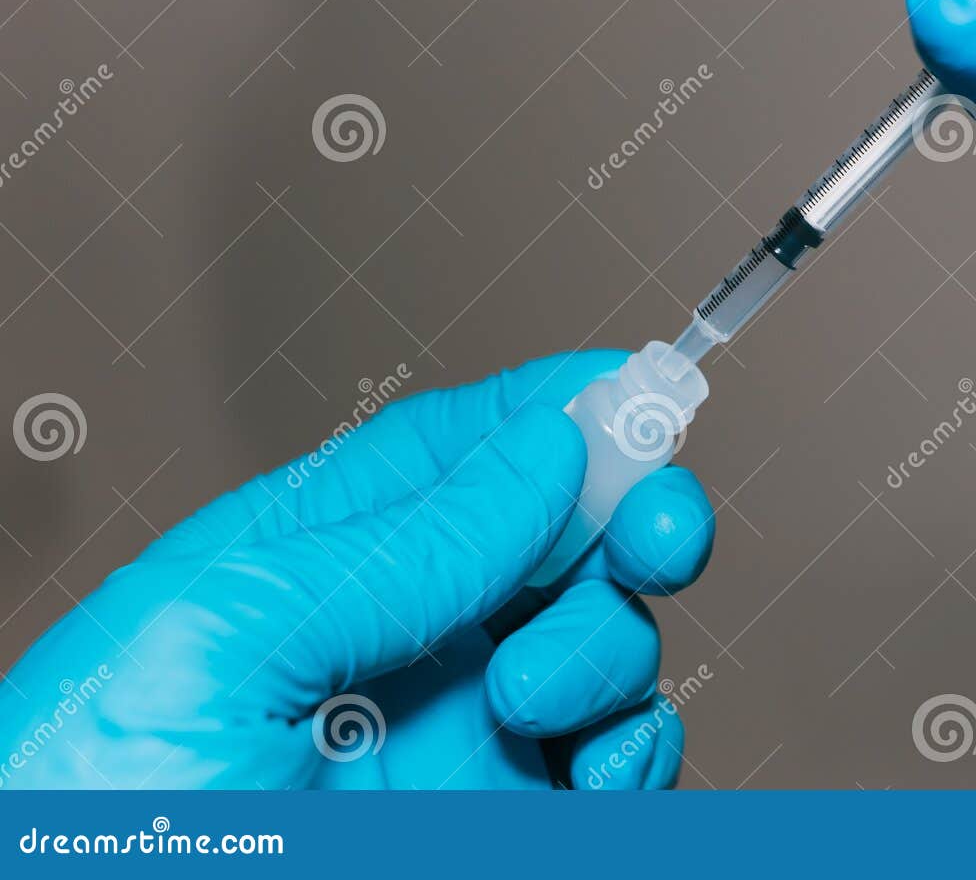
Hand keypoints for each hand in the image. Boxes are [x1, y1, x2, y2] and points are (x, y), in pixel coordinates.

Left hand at [0, 350, 713, 788]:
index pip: (452, 451)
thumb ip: (399, 544)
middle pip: (554, 541)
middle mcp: (393, 646)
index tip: (642, 386)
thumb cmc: (88, 823)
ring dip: (608, 648)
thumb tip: (543, 451)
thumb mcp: (223, 644)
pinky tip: (601, 769)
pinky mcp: (506, 820)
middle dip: (626, 517)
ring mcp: (455, 743)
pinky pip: (620, 764)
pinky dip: (644, 752)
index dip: (553, 408)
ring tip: (533, 694)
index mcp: (303, 565)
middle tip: (653, 533)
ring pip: (601, 644)